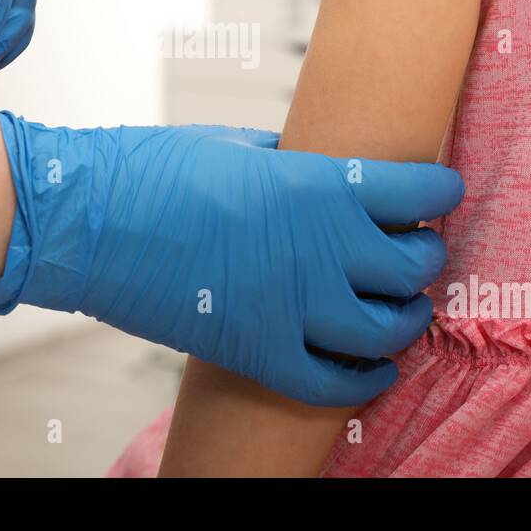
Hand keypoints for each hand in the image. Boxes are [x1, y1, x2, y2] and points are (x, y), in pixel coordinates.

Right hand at [0, 115, 463, 407]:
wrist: (89, 220)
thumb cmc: (155, 170)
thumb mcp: (238, 146)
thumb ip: (295, 163)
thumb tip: (322, 170)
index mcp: (319, 185)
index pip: (420, 193)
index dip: (440, 193)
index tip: (441, 194)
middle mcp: (321, 249)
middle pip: (413, 266)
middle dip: (423, 258)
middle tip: (414, 251)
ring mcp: (293, 307)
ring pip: (389, 330)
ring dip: (405, 319)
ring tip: (402, 310)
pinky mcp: (259, 352)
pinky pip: (335, 384)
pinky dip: (365, 381)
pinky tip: (374, 367)